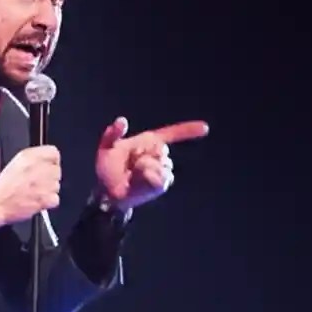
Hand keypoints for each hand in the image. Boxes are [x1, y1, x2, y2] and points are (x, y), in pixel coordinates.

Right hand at [0, 145, 61, 225]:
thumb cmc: (4, 186)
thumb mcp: (16, 162)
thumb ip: (33, 157)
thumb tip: (45, 160)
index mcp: (30, 156)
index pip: (53, 152)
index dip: (50, 160)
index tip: (45, 165)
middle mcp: (40, 168)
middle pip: (56, 169)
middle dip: (49, 175)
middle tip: (37, 181)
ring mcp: (45, 184)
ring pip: (56, 184)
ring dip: (48, 188)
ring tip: (35, 191)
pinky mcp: (47, 199)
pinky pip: (55, 198)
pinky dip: (48, 200)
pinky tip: (37, 199)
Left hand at [93, 117, 208, 211]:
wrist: (108, 191)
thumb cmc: (107, 169)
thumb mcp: (106, 147)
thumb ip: (112, 133)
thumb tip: (122, 120)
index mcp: (148, 142)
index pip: (171, 133)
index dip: (188, 130)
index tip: (205, 128)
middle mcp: (159, 155)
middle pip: (161, 149)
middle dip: (142, 154)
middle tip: (129, 163)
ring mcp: (162, 170)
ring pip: (160, 163)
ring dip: (143, 168)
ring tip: (133, 174)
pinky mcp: (162, 184)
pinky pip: (159, 176)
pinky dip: (147, 177)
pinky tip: (138, 180)